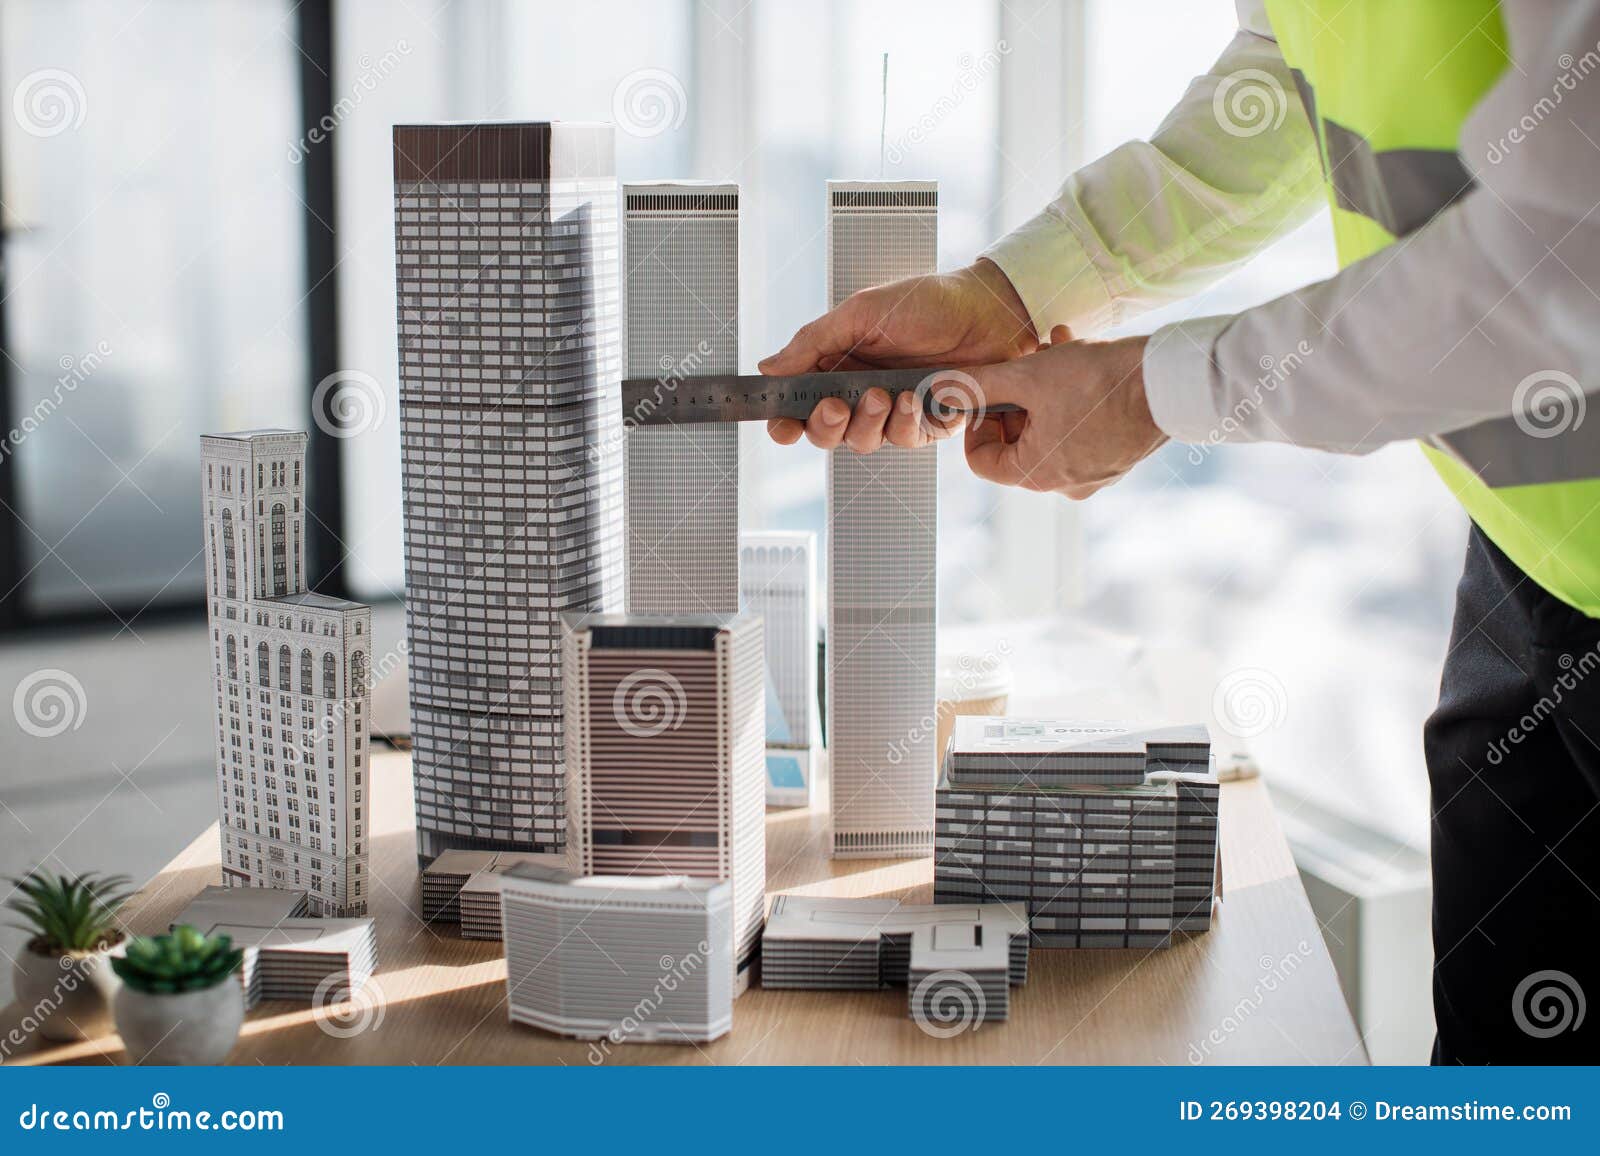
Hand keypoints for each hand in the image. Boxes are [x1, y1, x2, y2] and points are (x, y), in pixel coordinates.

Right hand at [761, 258, 1036, 451]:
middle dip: (825, 426)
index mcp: (836, 366)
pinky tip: (913, 399)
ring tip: (882, 394)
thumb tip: (768, 368)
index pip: (799, 407)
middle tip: (835, 405)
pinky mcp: (927, 423)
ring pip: (862, 442)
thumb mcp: (862, 312)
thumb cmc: (927, 302)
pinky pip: (905, 440)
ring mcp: (894, 411)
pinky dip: (905, 424)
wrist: (989, 309)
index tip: (781, 427)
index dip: (785, 423)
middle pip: (825, 433)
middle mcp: (860, 393)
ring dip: (867, 424)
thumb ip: (813, 342)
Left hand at [964, 328, 1166, 499]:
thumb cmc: (1100, 382)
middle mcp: (1064, 483)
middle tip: (1022, 362)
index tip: (984, 392)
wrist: (1171, 380)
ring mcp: (1095, 472)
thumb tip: (941, 389)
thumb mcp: (1027, 376)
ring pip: (1051, 427)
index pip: (982, 460)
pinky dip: (1073, 395)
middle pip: (1017, 441)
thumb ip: (978, 384)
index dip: (975, 421)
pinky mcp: (1118, 455)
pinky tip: (1079, 353)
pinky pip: (1081, 427)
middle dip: (1016, 396)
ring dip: (1045, 387)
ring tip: (1056, 347)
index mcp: (1036, 475)